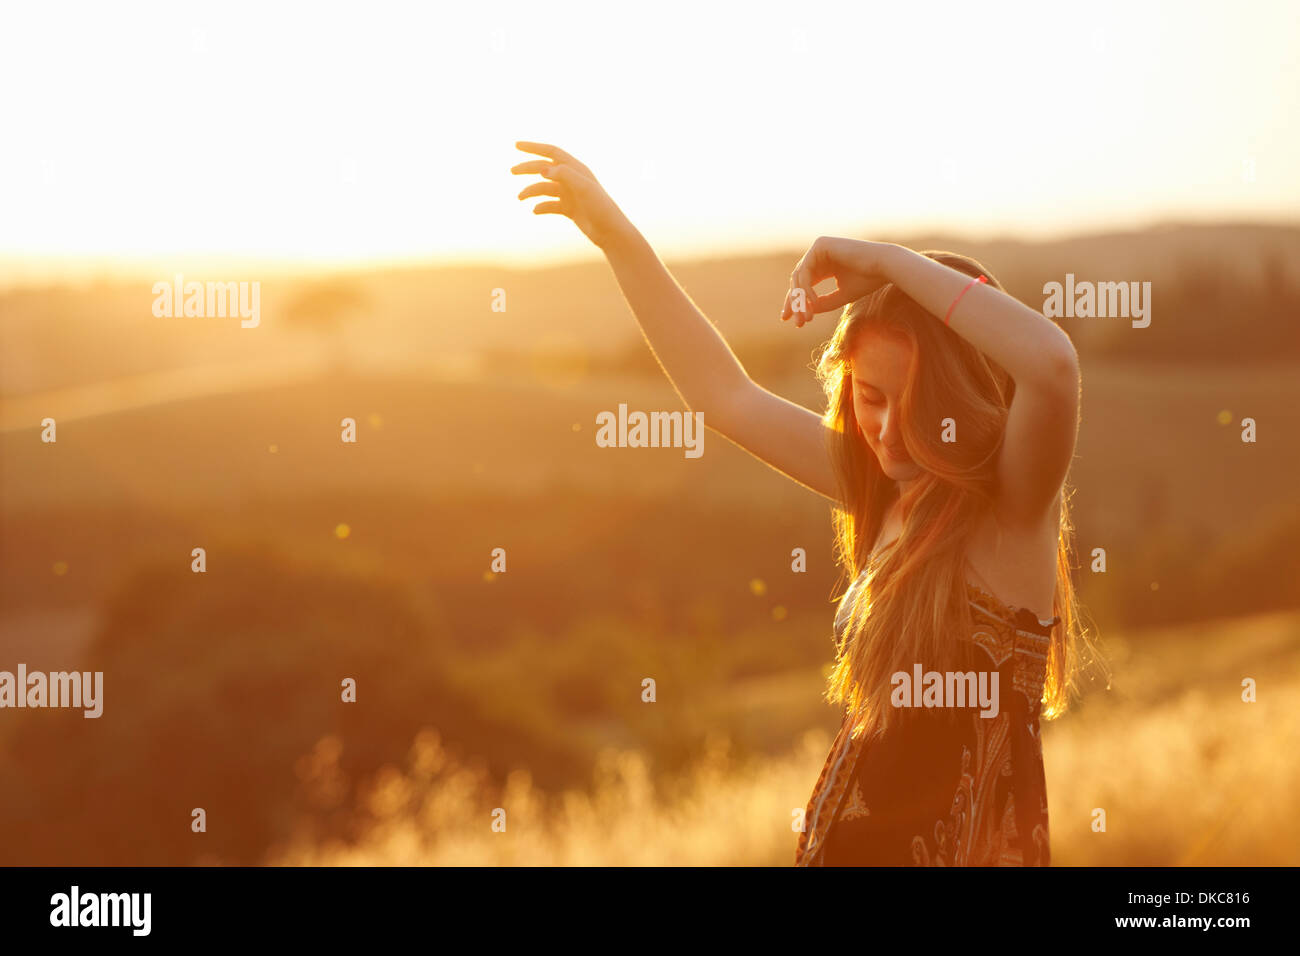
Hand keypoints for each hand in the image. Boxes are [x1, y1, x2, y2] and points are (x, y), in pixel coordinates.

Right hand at [512, 141, 633, 250]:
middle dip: (528, 168)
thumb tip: (543, 169)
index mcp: (576, 169)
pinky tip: (535, 211)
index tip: (516, 145)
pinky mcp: (569, 209)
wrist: (610, 232)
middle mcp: (572, 179)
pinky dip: (541, 206)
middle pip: (544, 169)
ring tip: (520, 198)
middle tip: (511, 171)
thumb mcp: (584, 188)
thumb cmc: (600, 208)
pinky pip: (550, 205)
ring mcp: (570, 194)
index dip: (534, 147)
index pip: (552, 152)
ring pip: (544, 188)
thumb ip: (565, 175)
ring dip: (531, 191)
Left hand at [780, 237, 896, 327]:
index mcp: (825, 264)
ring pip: (799, 277)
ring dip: (800, 300)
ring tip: (806, 317)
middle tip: (797, 323)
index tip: (791, 320)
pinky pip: (805, 271)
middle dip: (795, 303)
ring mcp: (819, 247)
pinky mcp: (820, 244)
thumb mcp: (842, 296)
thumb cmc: (867, 281)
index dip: (796, 302)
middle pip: (798, 280)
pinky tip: (812, 302)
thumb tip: (805, 311)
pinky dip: (807, 288)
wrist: (884, 266)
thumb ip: (823, 303)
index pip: (804, 284)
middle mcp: (819, 254)